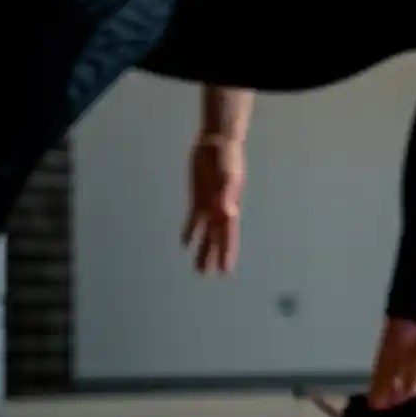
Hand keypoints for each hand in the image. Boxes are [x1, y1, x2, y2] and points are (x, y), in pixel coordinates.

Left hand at [182, 135, 245, 274]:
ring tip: (199, 267)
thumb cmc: (227, 157)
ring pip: (206, 232)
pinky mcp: (199, 197)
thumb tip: (229, 214)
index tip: (225, 270)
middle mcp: (221, 210)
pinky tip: (186, 243)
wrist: (219, 142)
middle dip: (213, 256)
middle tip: (206, 274)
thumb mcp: (228, 175)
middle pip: (217, 238)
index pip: (228, 235)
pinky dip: (191, 231)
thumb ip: (229, 194)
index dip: (227, 253)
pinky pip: (194, 219)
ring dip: (203, 248)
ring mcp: (209, 204)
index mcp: (229, 207)